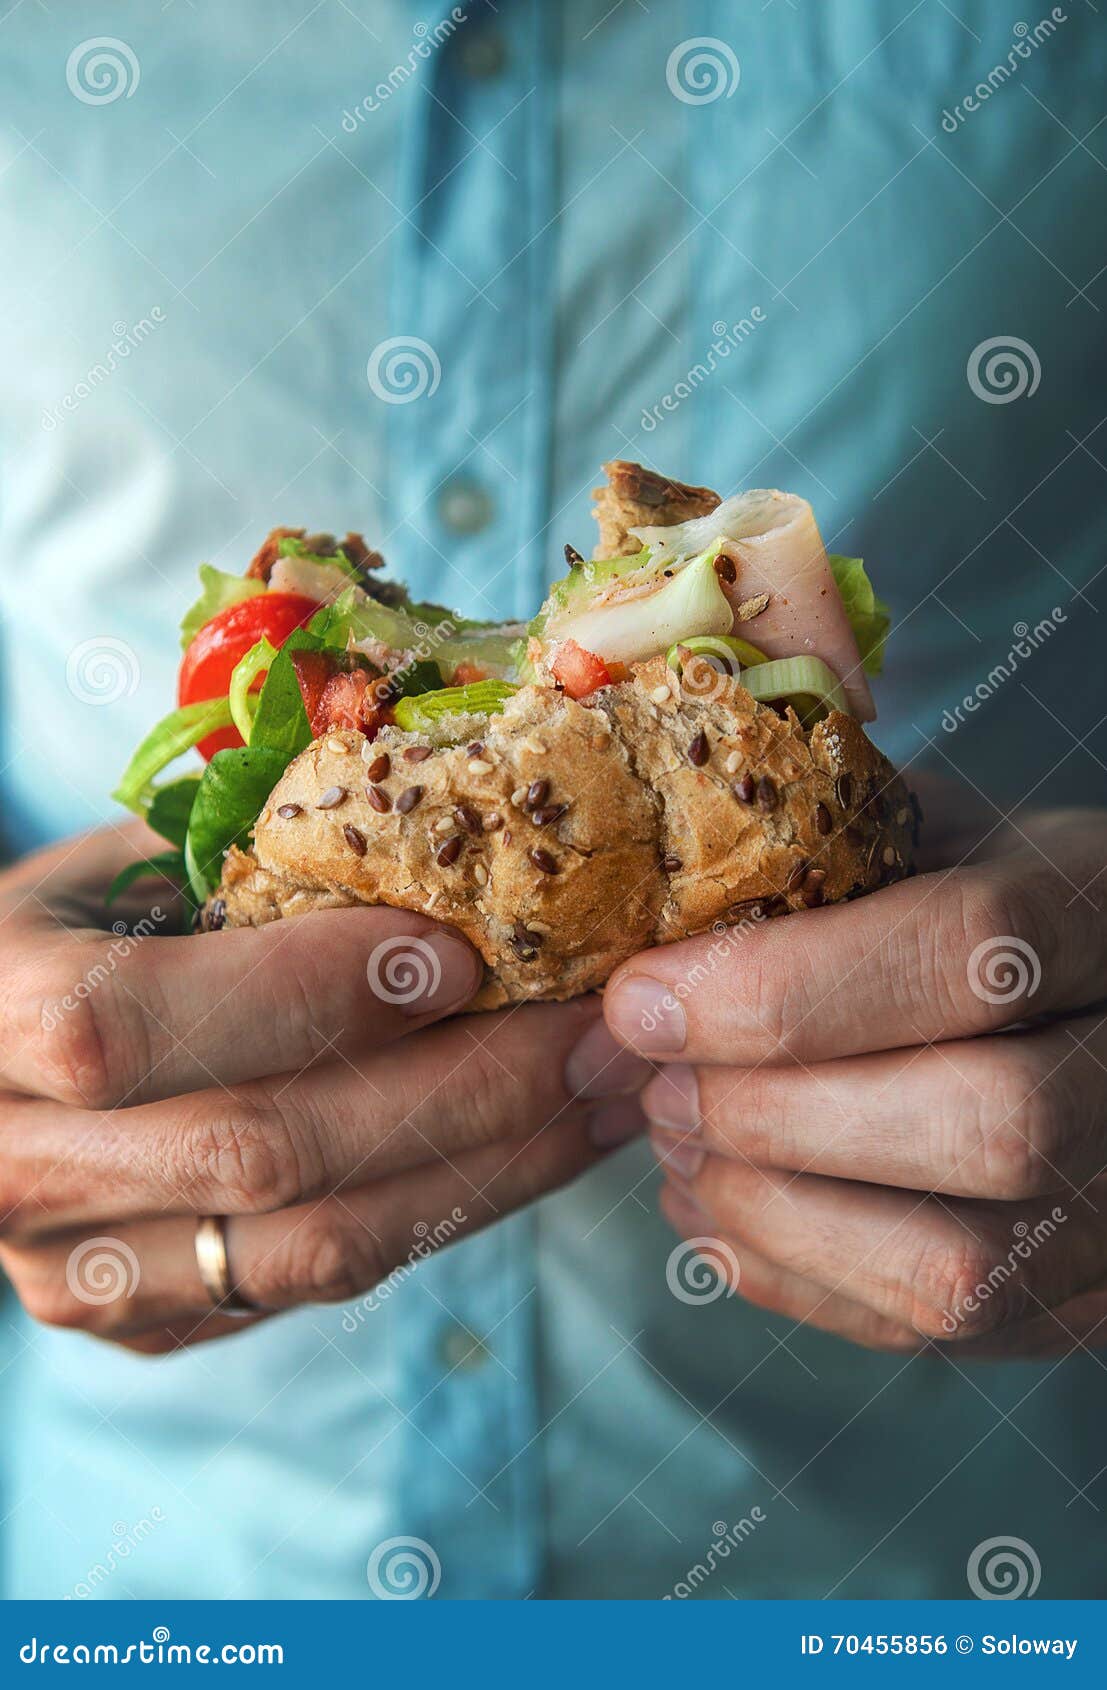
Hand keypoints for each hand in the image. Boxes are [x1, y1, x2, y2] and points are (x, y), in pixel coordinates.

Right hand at [0, 824, 644, 1352]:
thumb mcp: (114, 872)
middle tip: (602, 1028)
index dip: (308, 990)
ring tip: (609, 1095)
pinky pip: (331, 1281)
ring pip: (320, 1242)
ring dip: (495, 1167)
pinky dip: (453, 1210)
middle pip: (265, 1150)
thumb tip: (446, 823)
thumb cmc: (68, 941)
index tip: (458, 951)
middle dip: (463, 1087)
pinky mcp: (152, 1329)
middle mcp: (18, 1168)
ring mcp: (82, 1274)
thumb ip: (237, 863)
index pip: (140, 1021)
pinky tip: (540, 1147)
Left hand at [587, 785, 1106, 1355]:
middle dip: (774, 1112)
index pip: (972, 951)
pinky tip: (717, 1203)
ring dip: (772, 1212)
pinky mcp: (1079, 1302)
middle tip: (659, 1082)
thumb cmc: (990, 908)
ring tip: (678, 1143)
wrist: (1102, 1013)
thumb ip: (822, 859)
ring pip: (956, 1264)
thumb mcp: (932, 838)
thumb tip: (650, 924)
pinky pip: (928, 1332)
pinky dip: (789, 1276)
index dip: (784, 986)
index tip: (643, 1000)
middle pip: (983, 1122)